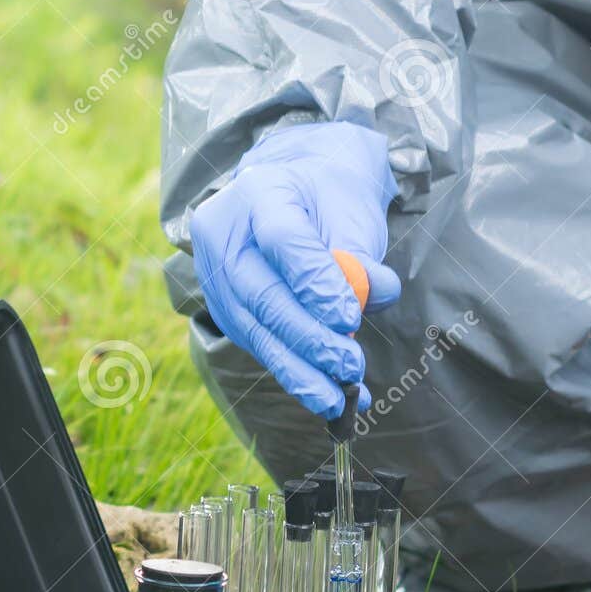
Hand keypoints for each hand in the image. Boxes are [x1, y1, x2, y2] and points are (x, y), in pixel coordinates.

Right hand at [190, 122, 402, 417]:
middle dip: (310, 339)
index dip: (315, 283)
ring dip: (300, 370)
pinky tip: (327, 395)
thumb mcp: (352, 212)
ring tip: (337, 400)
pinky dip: (294, 373)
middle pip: (261, 293)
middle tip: (351, 367)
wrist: (298, 194)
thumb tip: (375, 294)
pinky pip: (258, 344)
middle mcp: (224, 232)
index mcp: (259, 191)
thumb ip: (361, 255)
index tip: (350, 319)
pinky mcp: (224, 308)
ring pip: (255, 329)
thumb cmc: (329, 201)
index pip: (283, 240)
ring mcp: (216, 273)